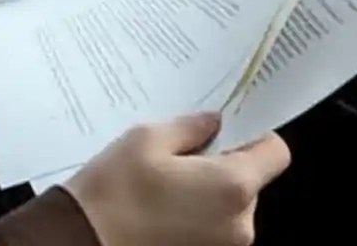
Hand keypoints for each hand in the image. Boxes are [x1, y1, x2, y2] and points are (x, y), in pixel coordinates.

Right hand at [65, 113, 290, 245]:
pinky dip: (194, 217)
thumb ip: (191, 127)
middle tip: (180, 158)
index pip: (276, 152)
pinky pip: (212, 228)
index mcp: (234, 187)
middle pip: (251, 181)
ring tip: (163, 187)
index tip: (225, 132)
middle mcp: (240, 224)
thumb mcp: (147, 139)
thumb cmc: (114, 191)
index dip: (254, 137)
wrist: (80, 242)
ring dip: (206, 194)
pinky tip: (160, 209)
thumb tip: (214, 123)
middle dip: (222, 167)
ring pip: (230, 207)